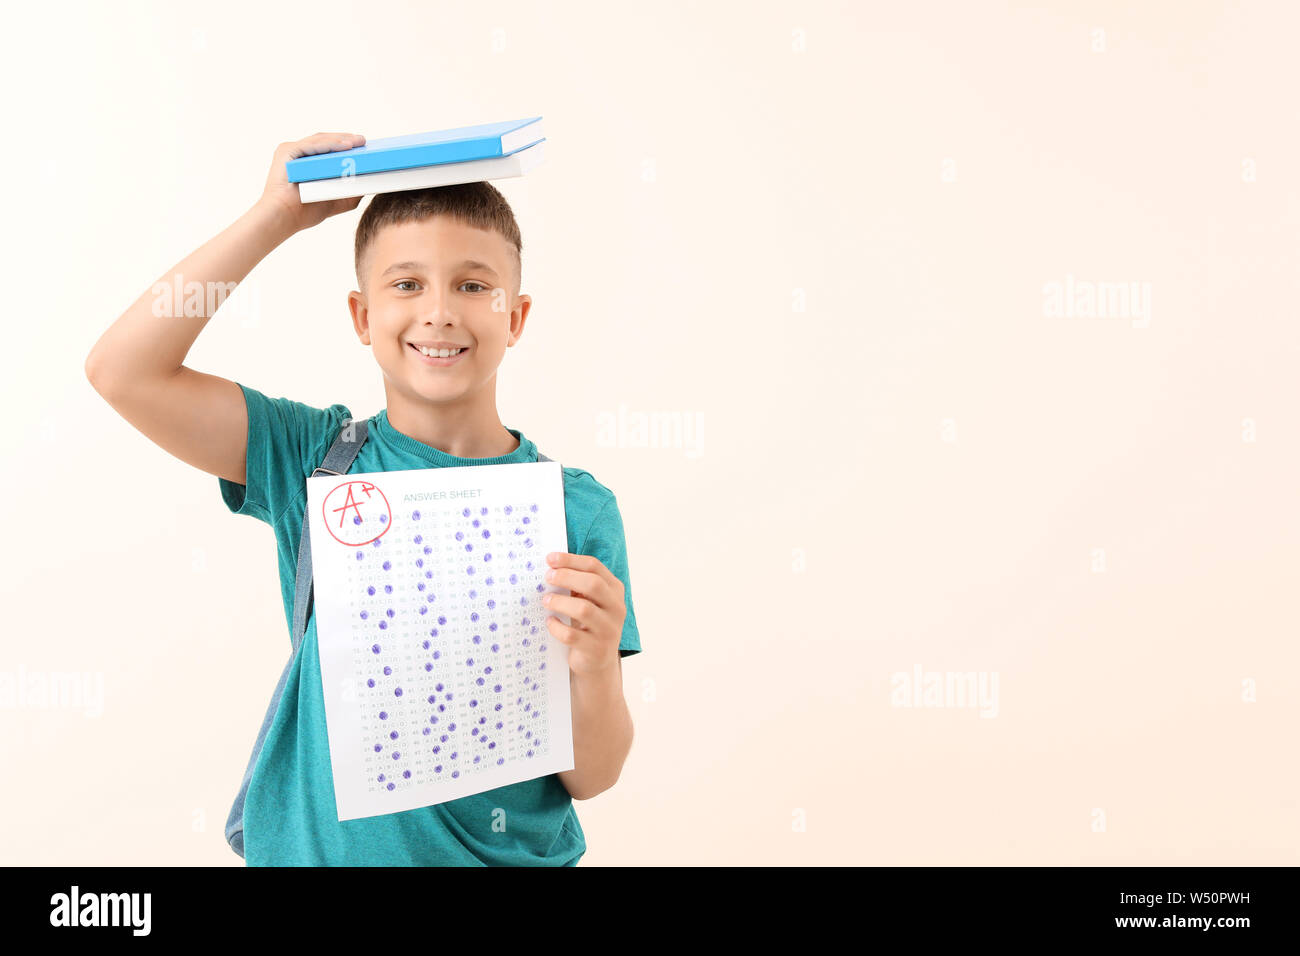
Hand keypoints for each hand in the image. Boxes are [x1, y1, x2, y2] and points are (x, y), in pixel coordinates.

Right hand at [256, 132, 366, 234]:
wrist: (283, 218)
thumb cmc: (305, 212)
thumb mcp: (336, 201)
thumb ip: (352, 193)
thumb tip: (372, 185)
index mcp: (306, 162)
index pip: (329, 149)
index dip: (346, 145)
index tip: (365, 146)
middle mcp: (298, 153)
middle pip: (325, 141)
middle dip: (346, 139)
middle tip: (364, 141)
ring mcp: (291, 151)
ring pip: (320, 141)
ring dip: (341, 140)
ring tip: (359, 142)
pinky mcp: (286, 151)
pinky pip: (312, 146)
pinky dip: (330, 145)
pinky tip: (346, 146)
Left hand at [541, 552, 624, 676]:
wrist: (598, 661)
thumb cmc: (589, 624)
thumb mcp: (590, 601)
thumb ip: (579, 585)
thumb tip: (552, 568)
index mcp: (615, 591)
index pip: (595, 567)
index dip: (571, 561)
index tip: (550, 559)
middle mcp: (616, 608)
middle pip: (593, 584)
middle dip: (567, 577)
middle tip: (547, 577)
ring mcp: (608, 630)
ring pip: (584, 609)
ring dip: (560, 602)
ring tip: (546, 600)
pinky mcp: (595, 649)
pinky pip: (572, 635)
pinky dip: (557, 627)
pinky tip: (551, 622)